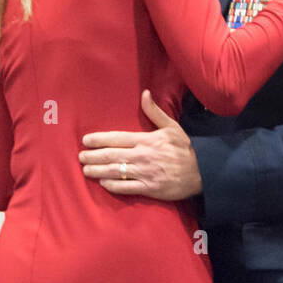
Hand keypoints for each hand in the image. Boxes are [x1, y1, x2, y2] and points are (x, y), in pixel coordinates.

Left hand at [79, 90, 202, 199]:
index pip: (117, 138)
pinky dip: (113, 186)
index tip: (86, 140)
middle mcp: (142, 156)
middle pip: (112, 156)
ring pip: (116, 172)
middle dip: (94, 156)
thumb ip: (155, 112)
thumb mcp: (172, 126)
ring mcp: (145, 173)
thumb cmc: (185, 148)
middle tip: (80, 157)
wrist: (202, 171)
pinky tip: (103, 183)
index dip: (99, 139)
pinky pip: (126, 187)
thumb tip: (144, 94)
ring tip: (86, 170)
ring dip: (98, 171)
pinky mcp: (149, 188)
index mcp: (146, 140)